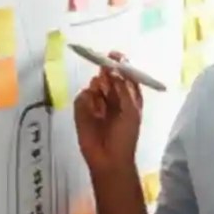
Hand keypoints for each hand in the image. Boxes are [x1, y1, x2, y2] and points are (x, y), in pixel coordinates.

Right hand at [74, 52, 143, 173]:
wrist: (109, 158)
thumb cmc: (125, 136)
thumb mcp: (131, 110)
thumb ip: (124, 89)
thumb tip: (115, 70)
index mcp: (128, 95)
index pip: (124, 73)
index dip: (120, 63)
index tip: (114, 55)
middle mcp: (112, 95)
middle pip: (107, 75)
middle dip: (106, 74)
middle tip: (106, 80)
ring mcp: (96, 101)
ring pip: (94, 84)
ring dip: (98, 91)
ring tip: (103, 109)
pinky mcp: (82, 109)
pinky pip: (82, 96)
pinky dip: (88, 102)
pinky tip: (94, 115)